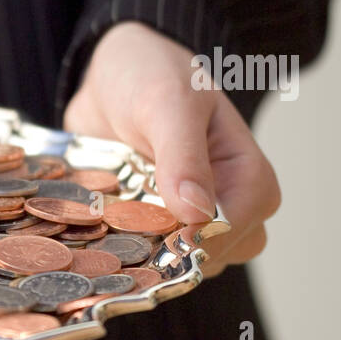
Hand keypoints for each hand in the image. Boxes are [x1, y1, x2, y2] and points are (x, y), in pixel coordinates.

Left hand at [62, 22, 280, 277]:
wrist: (108, 77)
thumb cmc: (151, 75)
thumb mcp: (168, 103)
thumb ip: (183, 155)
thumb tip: (198, 214)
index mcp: (245, 173)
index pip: (239, 226)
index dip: (202, 239)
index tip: (159, 236)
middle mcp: (222, 204)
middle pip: (211, 256)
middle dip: (169, 255)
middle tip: (122, 232)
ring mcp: (183, 220)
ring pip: (175, 264)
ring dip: (140, 255)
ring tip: (104, 229)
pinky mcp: (148, 228)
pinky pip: (141, 257)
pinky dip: (120, 251)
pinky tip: (95, 235)